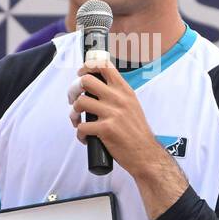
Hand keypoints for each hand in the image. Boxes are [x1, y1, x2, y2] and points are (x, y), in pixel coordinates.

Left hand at [67, 59, 167, 178]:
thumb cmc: (137, 132)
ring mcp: (111, 113)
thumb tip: (96, 87)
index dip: (87, 66)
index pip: (104, 66)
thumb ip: (117, 95)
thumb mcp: (132, 105)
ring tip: (77, 120)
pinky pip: (82, 126)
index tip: (81, 73)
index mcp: (124, 90)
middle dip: (74, 89)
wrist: (145, 153)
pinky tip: (85, 137)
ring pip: (80, 103)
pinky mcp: (105, 129)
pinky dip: (80, 133)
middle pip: (86, 81)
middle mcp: (118, 99)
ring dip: (73, 113)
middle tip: (73, 98)